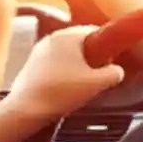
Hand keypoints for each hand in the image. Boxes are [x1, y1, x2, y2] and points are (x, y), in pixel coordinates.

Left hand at [1, 26, 125, 123]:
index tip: (111, 63)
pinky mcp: (30, 64)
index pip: (95, 31)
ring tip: (81, 85)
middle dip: (92, 57)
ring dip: (77, 65)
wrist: (25, 110)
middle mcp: (52, 37)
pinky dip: (63, 72)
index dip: (108, 46)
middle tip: (98, 76)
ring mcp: (38, 50)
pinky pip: (54, 62)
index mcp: (68, 35)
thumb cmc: (62, 92)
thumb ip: (114, 73)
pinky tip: (64, 89)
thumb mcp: (97, 83)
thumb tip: (117, 70)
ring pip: (67, 53)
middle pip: (80, 42)